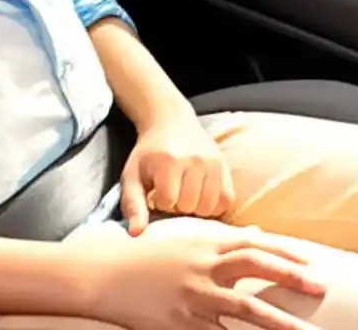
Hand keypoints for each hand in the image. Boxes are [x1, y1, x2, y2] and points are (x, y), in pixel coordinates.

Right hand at [87, 219, 326, 329]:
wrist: (104, 275)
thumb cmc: (147, 257)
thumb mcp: (186, 240)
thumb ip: (224, 239)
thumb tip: (259, 234)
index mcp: (205, 245)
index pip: (254, 244)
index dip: (286, 254)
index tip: (313, 264)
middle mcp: (202, 267)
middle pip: (254, 267)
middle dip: (290, 277)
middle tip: (322, 287)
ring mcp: (192, 296)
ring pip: (243, 307)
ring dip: (277, 321)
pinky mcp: (181, 322)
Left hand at [121, 113, 235, 233]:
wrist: (170, 122)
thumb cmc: (148, 155)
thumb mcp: (132, 175)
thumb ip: (132, 205)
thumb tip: (136, 234)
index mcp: (168, 161)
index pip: (168, 202)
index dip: (159, 203)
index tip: (155, 193)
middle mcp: (194, 160)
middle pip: (189, 207)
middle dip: (177, 206)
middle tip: (171, 193)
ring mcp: (213, 162)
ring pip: (209, 207)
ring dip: (196, 208)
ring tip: (185, 195)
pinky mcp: (225, 166)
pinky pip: (226, 201)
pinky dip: (213, 204)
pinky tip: (199, 195)